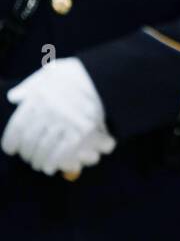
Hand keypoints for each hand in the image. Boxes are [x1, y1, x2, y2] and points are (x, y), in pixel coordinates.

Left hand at [2, 58, 115, 175]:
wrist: (108, 78)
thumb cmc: (80, 75)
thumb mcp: (51, 72)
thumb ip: (31, 85)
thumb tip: (14, 98)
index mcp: (38, 98)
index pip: (17, 126)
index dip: (11, 141)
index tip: (10, 149)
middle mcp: (49, 112)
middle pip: (30, 139)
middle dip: (27, 153)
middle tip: (28, 158)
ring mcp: (65, 123)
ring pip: (45, 148)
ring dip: (39, 160)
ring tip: (38, 165)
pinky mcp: (82, 132)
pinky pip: (63, 152)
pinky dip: (54, 162)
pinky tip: (50, 168)